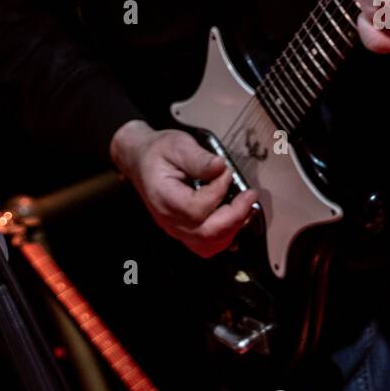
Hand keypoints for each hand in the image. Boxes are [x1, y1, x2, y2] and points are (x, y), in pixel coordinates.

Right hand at [109, 120, 257, 257]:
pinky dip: (224, 236)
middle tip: (249, 195)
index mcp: (164, 198)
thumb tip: (221, 167)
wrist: (140, 160)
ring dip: (232, 229)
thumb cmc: (157, 151)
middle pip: (206, 234)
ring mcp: (175, 229)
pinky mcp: (183, 231)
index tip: (227, 171)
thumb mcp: (177, 145)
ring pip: (208, 245)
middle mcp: (169, 220)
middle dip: (234, 216)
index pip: (196, 208)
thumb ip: (198, 157)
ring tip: (245, 207)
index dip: (218, 191)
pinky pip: (205, 245)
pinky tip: (235, 219)